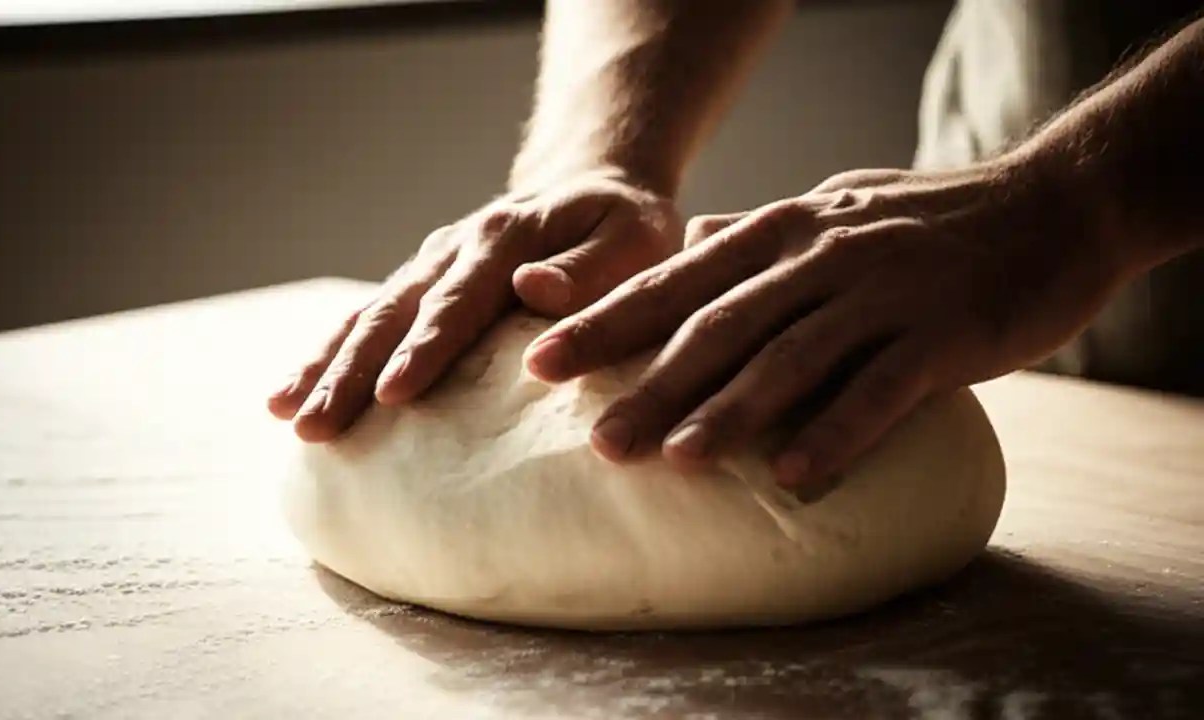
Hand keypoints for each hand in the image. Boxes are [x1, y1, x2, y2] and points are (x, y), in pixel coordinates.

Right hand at [269, 172, 680, 440]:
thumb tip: (531, 288)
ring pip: (366, 317)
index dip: (425, 348)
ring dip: (325, 367)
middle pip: (395, 314)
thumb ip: (587, 269)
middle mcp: (454, 249)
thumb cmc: (625, 227)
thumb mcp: (632, 238)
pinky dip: (325, 356)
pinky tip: (288, 397)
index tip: (395, 393)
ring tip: (286, 415)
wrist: (592, 184)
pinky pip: (363, 320)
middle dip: (352, 372)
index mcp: (505, 240)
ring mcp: (429, 264)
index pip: (459, 301)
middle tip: (317, 425)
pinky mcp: (419, 283)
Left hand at [523, 161, 1121, 486]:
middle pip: (718, 325)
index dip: (606, 321)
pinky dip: (838, 433)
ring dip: (729, 412)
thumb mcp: (834, 207)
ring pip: (790, 358)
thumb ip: (761, 233)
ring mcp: (884, 292)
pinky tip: (795, 479)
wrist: (1056, 203)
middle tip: (592, 439)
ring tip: (673, 460)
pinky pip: (883, 389)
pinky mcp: (945, 332)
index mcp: (783, 230)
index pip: (676, 280)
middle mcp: (821, 256)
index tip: (539, 359)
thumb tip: (692, 241)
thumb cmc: (932, 219)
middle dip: (649, 382)